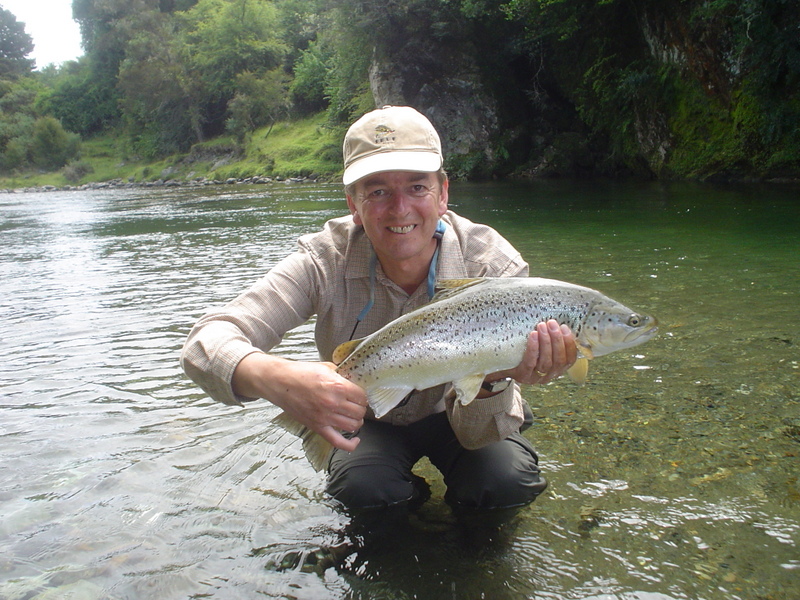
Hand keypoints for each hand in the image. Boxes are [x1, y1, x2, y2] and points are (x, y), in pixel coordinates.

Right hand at [233, 354, 367, 451]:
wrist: (280, 382)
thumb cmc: (301, 373)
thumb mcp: (325, 367)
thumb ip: (341, 375)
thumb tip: (353, 380)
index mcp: (337, 386)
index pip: (362, 396)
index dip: (362, 396)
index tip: (359, 395)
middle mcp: (333, 403)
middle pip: (359, 412)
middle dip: (360, 408)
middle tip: (355, 404)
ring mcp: (325, 417)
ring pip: (353, 426)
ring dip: (356, 421)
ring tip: (352, 416)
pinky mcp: (317, 427)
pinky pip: (338, 442)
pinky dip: (350, 445)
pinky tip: (356, 441)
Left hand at [489, 319, 576, 385]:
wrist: (500, 365)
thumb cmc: (522, 351)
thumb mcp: (539, 347)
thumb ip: (550, 339)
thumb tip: (556, 320)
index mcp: (557, 369)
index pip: (570, 360)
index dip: (570, 344)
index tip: (564, 327)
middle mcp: (548, 375)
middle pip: (558, 360)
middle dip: (557, 340)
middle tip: (552, 323)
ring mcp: (535, 378)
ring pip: (546, 362)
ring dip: (546, 342)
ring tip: (542, 326)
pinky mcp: (522, 376)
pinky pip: (530, 362)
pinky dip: (533, 348)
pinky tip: (533, 335)